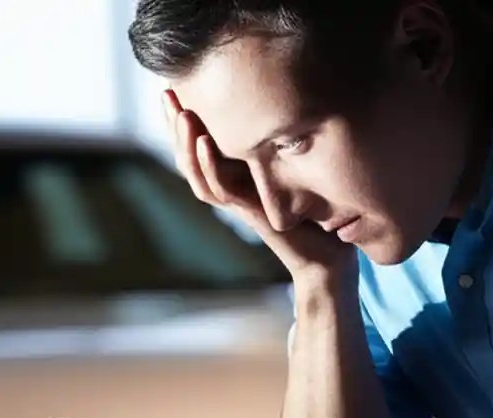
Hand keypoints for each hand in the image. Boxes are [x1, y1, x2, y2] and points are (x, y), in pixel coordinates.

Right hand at [161, 89, 355, 279]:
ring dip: (187, 143)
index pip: (198, 144)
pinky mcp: (251, 214)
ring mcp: (238, 202)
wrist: (326, 257)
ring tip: (181, 112)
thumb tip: (284, 97)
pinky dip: (211, 166)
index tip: (174, 86)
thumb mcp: (293, 165)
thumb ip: (280, 142)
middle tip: (166, 92)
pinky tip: (204, 142)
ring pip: (199, 173)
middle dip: (174, 125)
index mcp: (236, 175)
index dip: (183, 118)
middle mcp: (230, 188)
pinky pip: (223, 190)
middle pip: (189, 156)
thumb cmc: (312, 212)